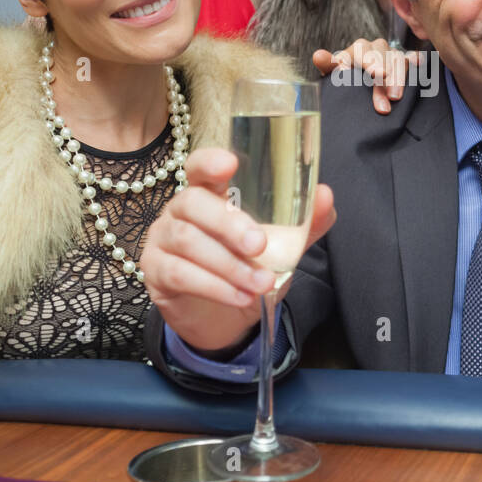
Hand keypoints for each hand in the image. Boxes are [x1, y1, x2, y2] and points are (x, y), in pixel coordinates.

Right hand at [141, 148, 335, 353]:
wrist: (224, 319)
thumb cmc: (249, 269)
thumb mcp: (281, 248)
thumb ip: (302, 224)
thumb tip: (325, 196)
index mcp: (210, 193)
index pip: (200, 166)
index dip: (210, 162)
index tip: (230, 164)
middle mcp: (180, 210)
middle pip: (193, 202)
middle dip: (228, 223)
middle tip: (260, 244)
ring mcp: (163, 239)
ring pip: (188, 241)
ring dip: (229, 264)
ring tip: (261, 282)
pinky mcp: (155, 271)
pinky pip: (180, 273)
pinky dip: (215, 286)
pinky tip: (241, 297)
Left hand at [312, 38, 417, 114]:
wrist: (356, 78)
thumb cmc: (345, 76)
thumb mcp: (334, 72)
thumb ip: (328, 65)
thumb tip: (318, 56)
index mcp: (359, 49)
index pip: (365, 53)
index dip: (371, 63)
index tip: (376, 74)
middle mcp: (377, 48)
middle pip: (384, 59)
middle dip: (386, 80)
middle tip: (388, 99)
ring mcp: (392, 54)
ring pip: (399, 61)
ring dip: (399, 79)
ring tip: (396, 97)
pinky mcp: (405, 61)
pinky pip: (412, 59)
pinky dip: (416, 62)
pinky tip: (418, 64)